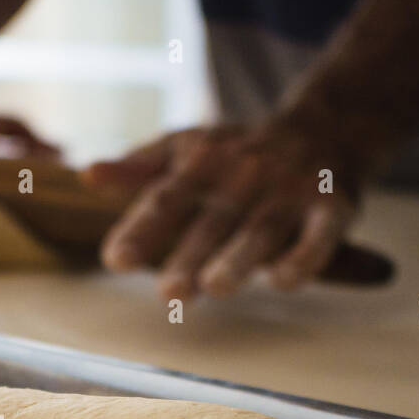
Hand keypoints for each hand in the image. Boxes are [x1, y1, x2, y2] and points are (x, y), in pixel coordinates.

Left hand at [81, 118, 360, 298]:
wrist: (327, 125)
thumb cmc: (240, 151)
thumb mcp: (187, 148)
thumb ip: (138, 169)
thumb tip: (87, 174)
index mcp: (204, 163)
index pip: (167, 197)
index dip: (141, 228)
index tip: (115, 260)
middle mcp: (245, 174)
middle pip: (214, 219)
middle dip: (190, 255)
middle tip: (168, 293)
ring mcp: (289, 190)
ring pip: (263, 228)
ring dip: (240, 257)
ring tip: (216, 287)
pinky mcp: (332, 206)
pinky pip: (321, 232)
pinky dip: (305, 256)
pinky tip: (285, 281)